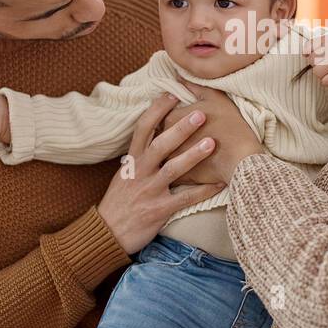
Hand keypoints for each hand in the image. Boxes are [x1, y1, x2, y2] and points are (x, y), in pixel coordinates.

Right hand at [97, 94, 226, 253]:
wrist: (107, 233)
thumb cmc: (120, 201)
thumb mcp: (125, 174)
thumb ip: (141, 156)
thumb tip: (157, 132)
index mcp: (132, 160)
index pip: (143, 129)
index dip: (157, 110)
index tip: (171, 94)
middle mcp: (140, 172)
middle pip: (160, 145)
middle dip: (180, 129)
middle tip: (200, 114)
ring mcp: (149, 191)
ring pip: (173, 170)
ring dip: (193, 156)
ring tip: (212, 143)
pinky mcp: (159, 210)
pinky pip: (185, 198)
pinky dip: (204, 190)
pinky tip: (221, 182)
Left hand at [172, 81, 265, 181]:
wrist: (242, 162)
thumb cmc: (231, 127)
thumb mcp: (216, 99)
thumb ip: (195, 86)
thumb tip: (178, 75)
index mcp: (171, 121)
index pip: (162, 115)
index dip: (171, 114)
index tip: (181, 115)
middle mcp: (165, 143)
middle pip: (160, 136)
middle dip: (169, 135)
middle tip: (183, 134)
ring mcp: (171, 163)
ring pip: (164, 157)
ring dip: (170, 154)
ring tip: (185, 151)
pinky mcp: (180, 179)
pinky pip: (175, 175)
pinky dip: (180, 171)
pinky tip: (189, 169)